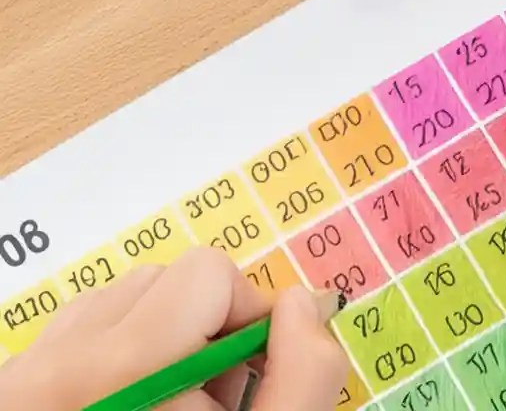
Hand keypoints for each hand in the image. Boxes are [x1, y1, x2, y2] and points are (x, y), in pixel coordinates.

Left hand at [0, 248, 347, 410]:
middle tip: (219, 406)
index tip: (258, 380)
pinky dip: (120, 355)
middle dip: (210, 335)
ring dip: (167, 341)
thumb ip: (304, 374)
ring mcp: (21, 376)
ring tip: (178, 409)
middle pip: (165, 282)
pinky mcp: (12, 387)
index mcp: (118, 373)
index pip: (207, 279)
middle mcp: (49, 366)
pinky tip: (139, 408)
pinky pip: (81, 329)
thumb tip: (305, 304)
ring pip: (122, 300)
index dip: (253, 324)